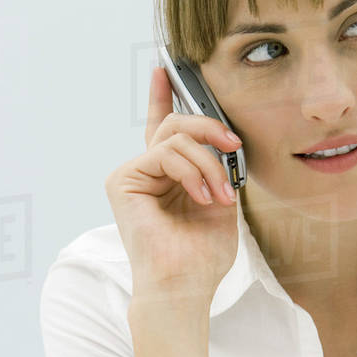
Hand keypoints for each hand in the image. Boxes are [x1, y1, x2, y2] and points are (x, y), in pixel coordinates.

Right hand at [105, 66, 241, 298]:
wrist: (185, 286)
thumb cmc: (202, 256)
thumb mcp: (221, 202)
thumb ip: (218, 168)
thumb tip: (224, 140)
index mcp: (167, 178)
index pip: (164, 129)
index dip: (162, 97)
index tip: (165, 69)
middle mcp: (145, 172)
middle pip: (176, 125)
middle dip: (210, 129)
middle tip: (234, 146)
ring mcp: (131, 175)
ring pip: (176, 137)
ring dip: (209, 165)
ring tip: (221, 197)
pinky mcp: (122, 179)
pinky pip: (165, 153)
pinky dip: (192, 172)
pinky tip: (202, 198)